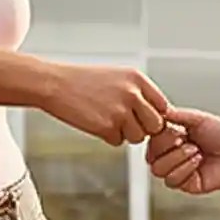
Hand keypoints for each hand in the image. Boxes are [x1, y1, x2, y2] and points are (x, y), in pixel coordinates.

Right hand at [40, 62, 168, 145]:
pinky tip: (96, 122)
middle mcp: (133, 94)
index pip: (163, 105)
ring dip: (125, 134)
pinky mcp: (107, 127)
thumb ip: (138, 93)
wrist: (56, 84)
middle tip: (128, 124)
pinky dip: (108, 137)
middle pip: (156, 125)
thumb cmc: (84, 81)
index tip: (145, 119)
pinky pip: (118, 142)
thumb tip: (158, 114)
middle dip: (143, 128)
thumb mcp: (118, 77)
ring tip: (108, 120)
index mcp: (137, 79)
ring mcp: (120, 111)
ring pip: (138, 137)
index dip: (154, 115)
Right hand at [146, 107, 219, 194]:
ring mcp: (180, 170)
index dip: (158, 136)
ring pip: (158, 170)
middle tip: (184, 139)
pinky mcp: (188, 184)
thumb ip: (177, 115)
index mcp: (174, 139)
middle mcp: (174, 156)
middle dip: (166, 147)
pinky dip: (184, 168)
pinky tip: (198, 161)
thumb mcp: (198, 118)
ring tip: (195, 150)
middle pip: (151, 158)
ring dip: (176, 158)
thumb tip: (161, 110)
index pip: (151, 142)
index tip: (173, 130)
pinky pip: (173, 180)